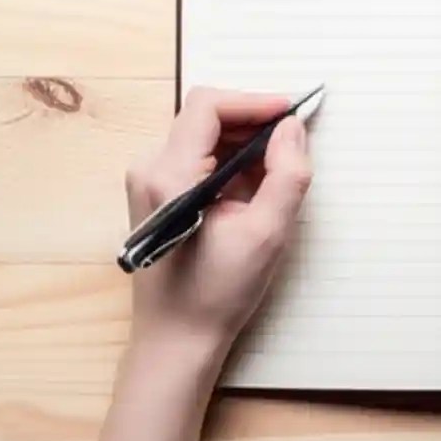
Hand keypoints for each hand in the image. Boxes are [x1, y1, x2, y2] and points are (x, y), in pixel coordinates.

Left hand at [125, 87, 311, 356]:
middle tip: (292, 143)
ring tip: (277, 170)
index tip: (291, 115)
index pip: (208, 107)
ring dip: (243, 144)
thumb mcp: (268, 233)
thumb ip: (287, 175)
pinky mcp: (156, 195)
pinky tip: (254, 188)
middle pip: (204, 118)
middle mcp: (149, 170)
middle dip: (252, 123)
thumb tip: (293, 130)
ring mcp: (148, 182)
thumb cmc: (218, 293)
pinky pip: (196, 159)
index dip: (253, 103)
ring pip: (202, 137)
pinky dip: (230, 163)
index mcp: (169, 175)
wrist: (176, 337)